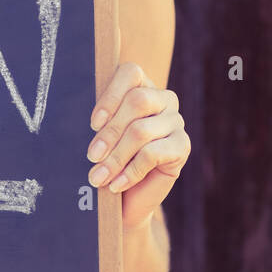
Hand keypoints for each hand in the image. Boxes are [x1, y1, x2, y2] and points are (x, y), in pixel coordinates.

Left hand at [87, 61, 189, 230]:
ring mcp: (175, 121)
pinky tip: (116, 185)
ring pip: (141, 131)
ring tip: (98, 177)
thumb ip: (99, 122)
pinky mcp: (182, 145)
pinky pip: (153, 154)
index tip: (93, 124)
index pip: (130, 73)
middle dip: (109, 132)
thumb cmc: (110, 159)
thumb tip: (89, 123)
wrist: (129, 197)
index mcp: (141, 86)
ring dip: (115, 158)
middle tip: (91, 156)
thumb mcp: (102, 137)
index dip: (110, 96)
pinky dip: (130, 172)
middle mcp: (163, 99)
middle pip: (137, 101)